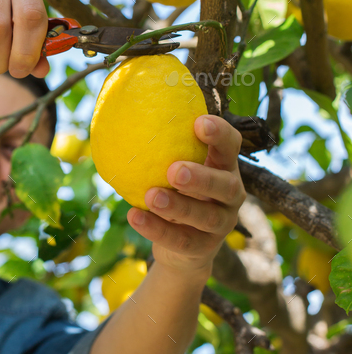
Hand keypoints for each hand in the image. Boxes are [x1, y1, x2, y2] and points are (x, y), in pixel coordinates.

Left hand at [127, 115, 245, 273]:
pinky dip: (157, 229)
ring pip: (205, 216)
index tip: (198, 122)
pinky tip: (134, 216)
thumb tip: (122, 104)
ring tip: (151, 195)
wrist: (184, 248)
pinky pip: (181, 240)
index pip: (231, 146)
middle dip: (202, 178)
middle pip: (226, 185)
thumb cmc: (177, 192)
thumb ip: (160, 144)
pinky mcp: (204, 249)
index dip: (220, 134)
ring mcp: (221, 224)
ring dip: (178, 206)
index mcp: (224, 167)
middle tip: (174, 170)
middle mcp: (231, 194)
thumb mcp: (174, 166)